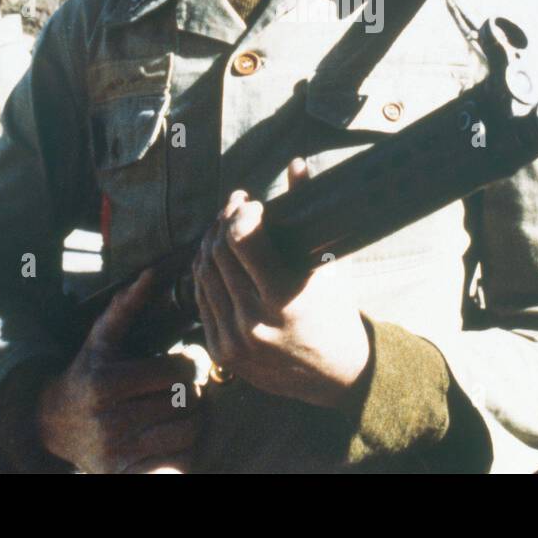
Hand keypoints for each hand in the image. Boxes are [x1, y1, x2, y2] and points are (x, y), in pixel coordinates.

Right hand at [38, 269, 199, 473]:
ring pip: (188, 432)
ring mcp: (118, 452)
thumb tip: (152, 272)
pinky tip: (173, 436)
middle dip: (192, 391)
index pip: (176, 371)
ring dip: (193, 419)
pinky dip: (184, 450)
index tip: (184, 362)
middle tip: (186, 387)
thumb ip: (127, 305)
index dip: (188, 364)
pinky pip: (178, 463)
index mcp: (106, 383)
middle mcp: (110, 421)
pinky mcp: (124, 475)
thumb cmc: (87, 372)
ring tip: (181, 409)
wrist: (53, 424)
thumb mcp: (101, 338)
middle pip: (185, 402)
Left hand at [191, 158, 369, 411]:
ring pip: (205, 273)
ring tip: (224, 227)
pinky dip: (206, 272)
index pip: (243, 237)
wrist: (335, 374)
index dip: (242, 211)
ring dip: (211, 242)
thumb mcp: (328, 263)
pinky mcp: (222, 351)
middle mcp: (255, 319)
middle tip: (235, 205)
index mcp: (285, 296)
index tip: (253, 202)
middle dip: (225, 220)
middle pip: (220, 251)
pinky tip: (215, 257)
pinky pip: (202, 299)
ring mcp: (235, 338)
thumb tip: (296, 163)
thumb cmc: (335, 311)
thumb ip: (307, 210)